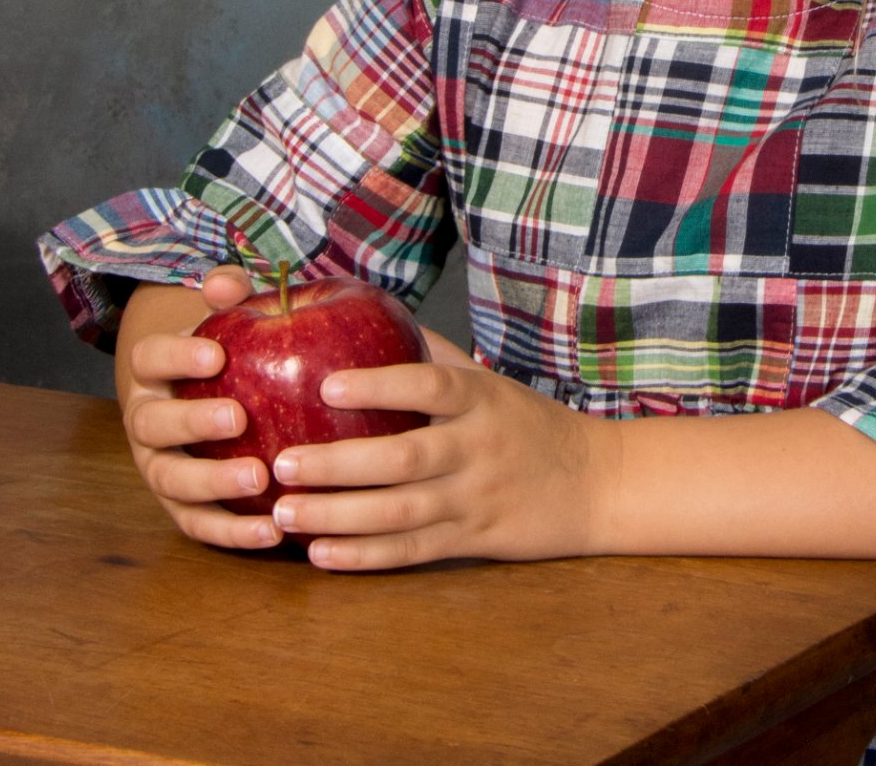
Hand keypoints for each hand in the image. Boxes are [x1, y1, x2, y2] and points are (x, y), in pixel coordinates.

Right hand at [116, 266, 282, 551]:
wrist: (209, 395)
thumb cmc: (229, 350)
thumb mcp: (227, 318)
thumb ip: (229, 296)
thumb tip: (227, 282)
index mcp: (153, 370)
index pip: (150, 358)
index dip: (177, 355)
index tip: (216, 354)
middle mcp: (148, 422)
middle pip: (154, 425)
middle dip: (193, 423)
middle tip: (238, 418)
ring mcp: (161, 468)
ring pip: (172, 482)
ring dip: (212, 484)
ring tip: (259, 478)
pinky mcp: (184, 508)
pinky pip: (200, 525)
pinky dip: (233, 532)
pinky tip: (273, 530)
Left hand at [265, 331, 615, 570]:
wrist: (594, 483)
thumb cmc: (528, 423)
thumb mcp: (491, 383)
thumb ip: (437, 358)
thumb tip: (373, 318)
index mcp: (481, 399)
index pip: (430, 386)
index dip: (379, 385)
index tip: (326, 384)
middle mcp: (479, 448)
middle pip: (403, 458)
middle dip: (338, 463)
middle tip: (281, 462)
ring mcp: (476, 498)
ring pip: (400, 512)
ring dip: (338, 514)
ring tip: (284, 511)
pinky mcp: (473, 541)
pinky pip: (412, 552)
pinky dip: (364, 556)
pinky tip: (320, 553)